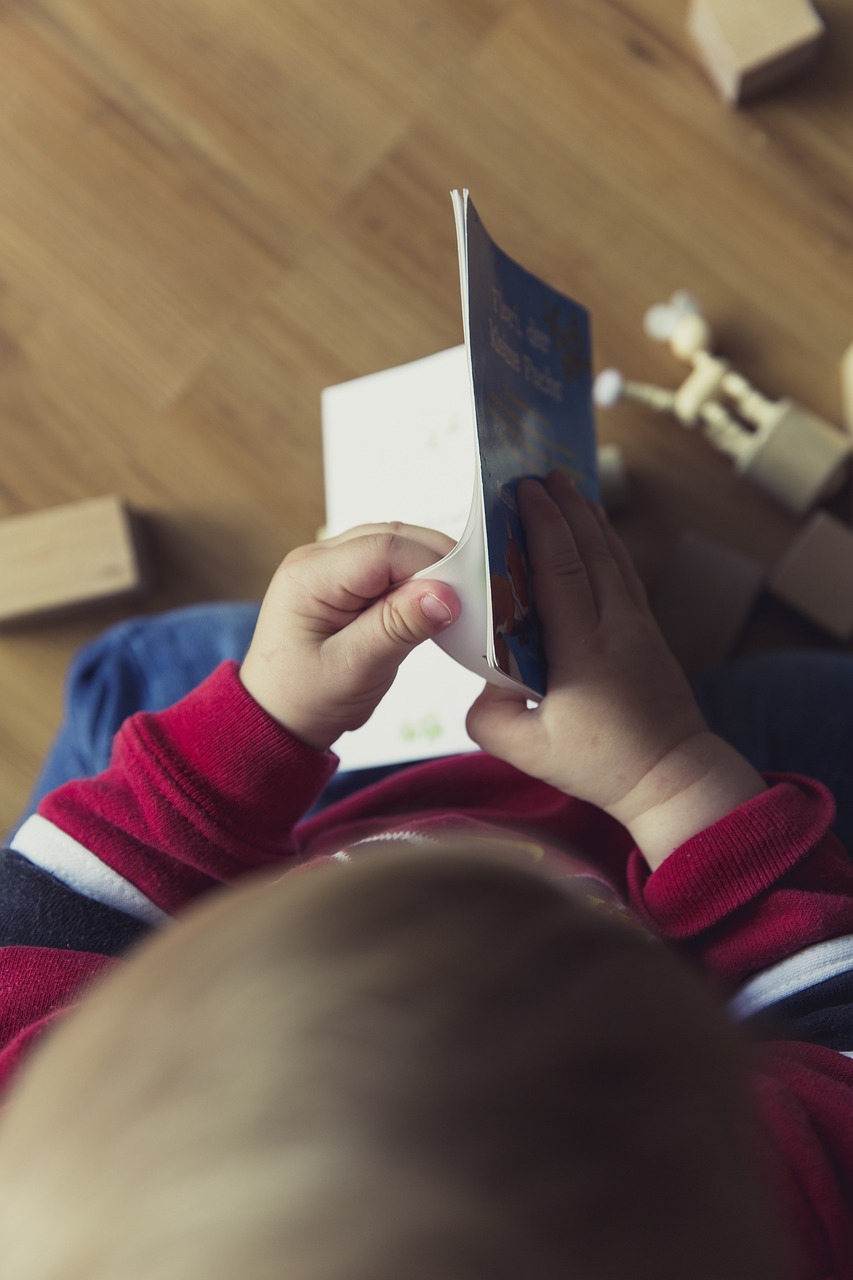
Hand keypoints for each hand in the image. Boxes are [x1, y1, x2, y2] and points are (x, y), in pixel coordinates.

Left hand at [240, 523, 460, 751]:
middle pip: (393, 537)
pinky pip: (390, 565)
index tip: (466, 597)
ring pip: (396, 546)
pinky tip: (431, 606)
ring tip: (454, 606)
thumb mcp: (354, 669)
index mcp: (309, 575)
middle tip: (472, 599)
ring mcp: (330, 565)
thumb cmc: (305, 700)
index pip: (386, 548)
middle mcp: (317, 559)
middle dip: (437, 563)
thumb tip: (447, 594)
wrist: (276, 718)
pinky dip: (416, 580)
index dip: (432, 565)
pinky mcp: (344, 580)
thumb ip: (398, 627)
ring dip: (430, 570)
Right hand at [466, 472, 764, 867]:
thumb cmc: (600, 766)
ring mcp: (639, 627)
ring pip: (612, 557)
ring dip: (588, 518)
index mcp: (584, 651)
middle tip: (539, 473)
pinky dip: (608, 544)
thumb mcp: (526, 751)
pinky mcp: (649, 633)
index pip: (561, 571)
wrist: (672, 778)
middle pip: (590, 550)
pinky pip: (625, 575)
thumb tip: (479, 681)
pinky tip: (596, 530)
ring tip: (566, 487)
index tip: (522, 491)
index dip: (542, 526)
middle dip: (565, 507)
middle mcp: (616, 627)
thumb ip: (488, 716)